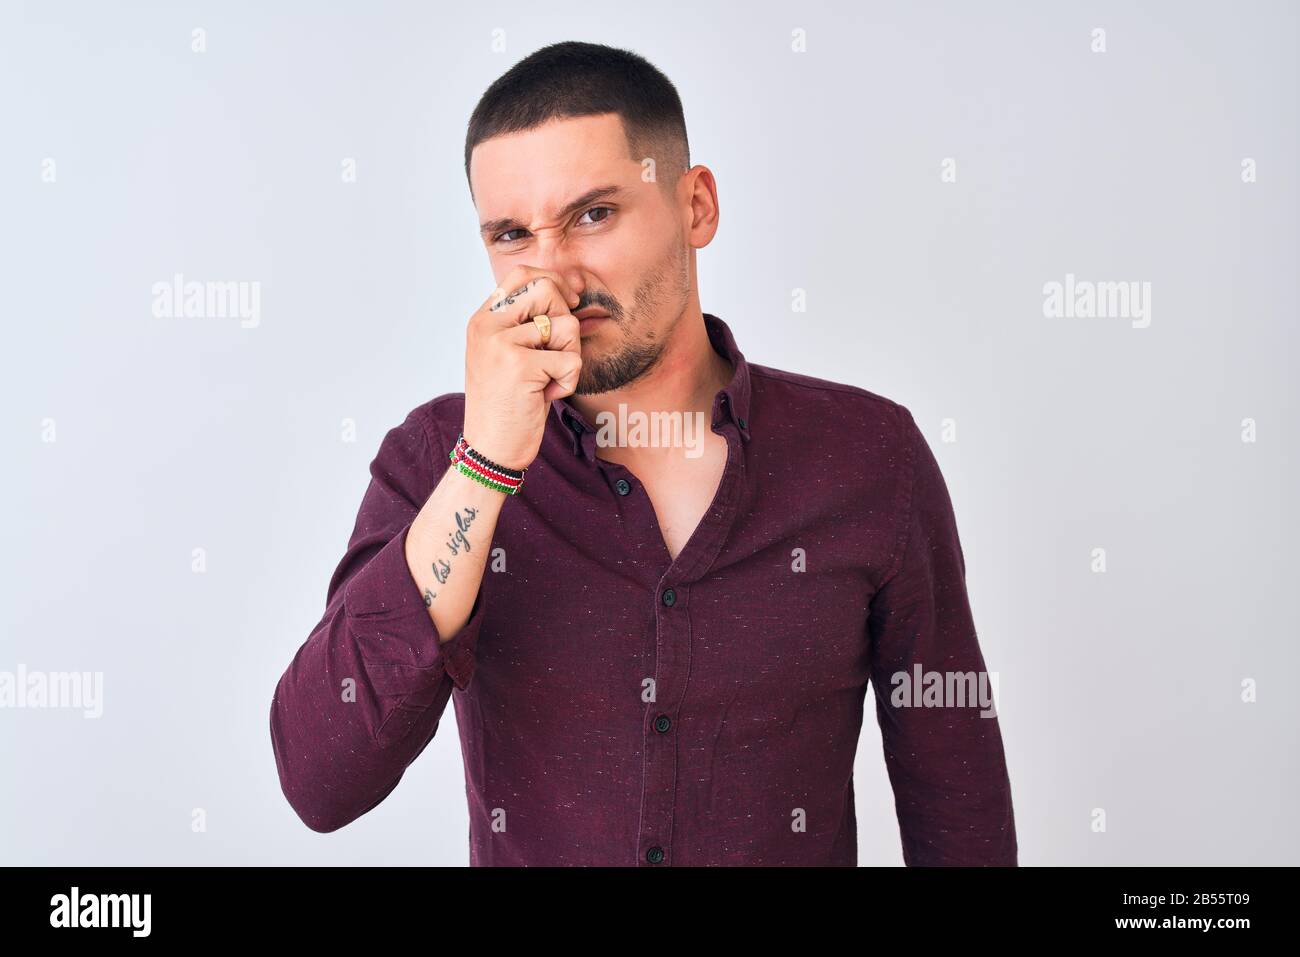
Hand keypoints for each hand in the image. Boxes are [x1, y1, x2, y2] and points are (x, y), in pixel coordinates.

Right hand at [462, 266, 582, 471]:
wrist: (491, 449)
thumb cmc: (508, 404)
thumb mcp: (510, 355)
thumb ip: (530, 322)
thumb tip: (574, 287)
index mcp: (483, 320)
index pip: (523, 275)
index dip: (553, 283)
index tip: (569, 303)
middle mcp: (487, 325)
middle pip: (548, 290)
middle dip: (566, 322)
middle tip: (555, 354)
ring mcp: (500, 343)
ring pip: (566, 325)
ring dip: (568, 356)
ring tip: (545, 380)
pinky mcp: (519, 365)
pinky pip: (571, 359)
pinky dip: (567, 381)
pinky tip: (544, 396)